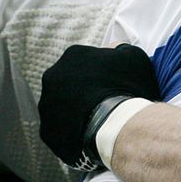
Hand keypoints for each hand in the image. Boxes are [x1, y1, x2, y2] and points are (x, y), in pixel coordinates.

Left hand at [39, 44, 160, 169]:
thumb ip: (119, 48)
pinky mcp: (47, 131)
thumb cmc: (127, 88)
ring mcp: (46, 105)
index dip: (100, 71)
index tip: (111, 81)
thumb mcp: (134, 56)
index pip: (85, 59)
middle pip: (69, 81)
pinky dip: (72, 131)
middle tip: (103, 100)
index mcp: (73, 55)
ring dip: (76, 109)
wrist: (117, 127)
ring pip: (61, 105)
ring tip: (98, 119)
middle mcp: (52, 76)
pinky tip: (90, 133)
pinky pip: (60, 129)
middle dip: (83, 88)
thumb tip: (113, 47)